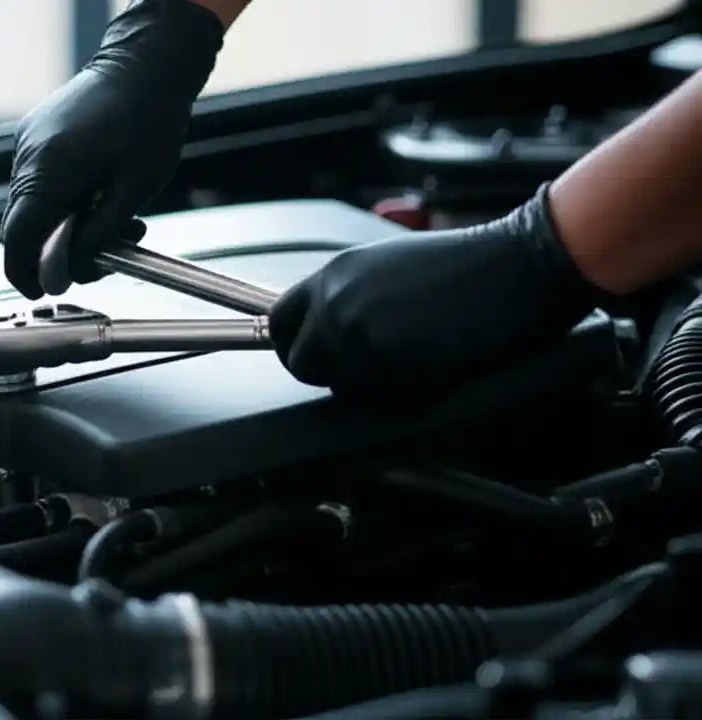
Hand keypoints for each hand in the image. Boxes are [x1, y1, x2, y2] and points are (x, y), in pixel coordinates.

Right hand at [0, 0, 223, 298]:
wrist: (147, 65)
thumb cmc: (149, 120)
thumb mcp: (133, 191)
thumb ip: (95, 236)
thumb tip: (67, 272)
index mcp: (48, 172)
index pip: (17, 240)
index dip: (25, 273)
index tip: (42, 290)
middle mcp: (28, 156)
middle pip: (20, 226)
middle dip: (53, 251)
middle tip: (96, 257)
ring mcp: (27, 143)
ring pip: (31, 205)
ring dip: (64, 224)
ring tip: (114, 223)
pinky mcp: (34, 135)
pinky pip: (36, 181)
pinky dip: (61, 199)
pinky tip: (98, 196)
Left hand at [267, 184, 602, 407]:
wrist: (520, 264)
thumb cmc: (467, 266)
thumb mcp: (386, 267)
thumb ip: (346, 298)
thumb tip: (322, 333)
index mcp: (333, 276)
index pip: (276, 324)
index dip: (296, 346)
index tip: (317, 355)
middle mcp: (335, 305)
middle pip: (300, 364)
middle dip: (332, 373)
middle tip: (376, 366)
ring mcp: (359, 337)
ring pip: (344, 389)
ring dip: (375, 387)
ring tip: (421, 357)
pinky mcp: (390, 366)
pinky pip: (384, 403)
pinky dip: (410, 397)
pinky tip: (440, 365)